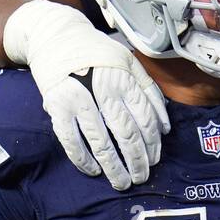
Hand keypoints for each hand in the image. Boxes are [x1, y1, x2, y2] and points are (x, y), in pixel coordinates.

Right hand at [4, 0, 169, 189]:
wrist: (55, 36)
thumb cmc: (97, 53)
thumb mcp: (129, 61)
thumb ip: (149, 90)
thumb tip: (164, 126)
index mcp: (125, 79)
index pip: (145, 119)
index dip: (153, 144)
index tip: (155, 160)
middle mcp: (103, 89)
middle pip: (127, 134)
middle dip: (137, 161)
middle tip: (142, 178)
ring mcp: (78, 99)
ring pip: (101, 143)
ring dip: (114, 167)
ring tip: (122, 183)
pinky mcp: (56, 107)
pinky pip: (71, 141)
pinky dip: (83, 160)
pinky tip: (93, 171)